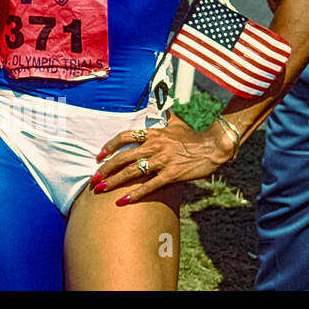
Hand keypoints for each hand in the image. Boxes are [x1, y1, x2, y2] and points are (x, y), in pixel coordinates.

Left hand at [90, 114, 236, 203]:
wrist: (214, 147)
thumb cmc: (194, 137)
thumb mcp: (177, 123)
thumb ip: (166, 117)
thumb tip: (162, 108)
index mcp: (153, 134)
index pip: (124, 137)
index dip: (109, 146)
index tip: (99, 156)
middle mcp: (154, 146)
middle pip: (123, 157)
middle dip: (105, 169)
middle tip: (93, 178)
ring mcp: (162, 160)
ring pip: (132, 172)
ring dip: (114, 181)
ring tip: (100, 189)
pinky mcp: (171, 174)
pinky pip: (149, 185)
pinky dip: (135, 194)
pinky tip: (123, 200)